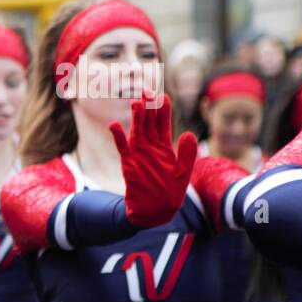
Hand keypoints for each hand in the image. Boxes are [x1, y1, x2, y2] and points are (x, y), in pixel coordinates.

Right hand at [109, 95, 196, 228]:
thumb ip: (187, 154)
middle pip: (149, 122)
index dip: (163, 109)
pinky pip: (122, 146)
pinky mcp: (128, 163)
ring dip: (137, 117)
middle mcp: (151, 147)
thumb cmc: (170, 193)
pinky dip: (118, 136)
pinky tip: (114, 125)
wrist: (156, 210)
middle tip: (147, 90)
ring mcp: (139, 154)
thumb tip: (188, 134)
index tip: (163, 96)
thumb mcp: (183, 172)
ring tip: (137, 102)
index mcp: (165, 147)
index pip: (163, 123)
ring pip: (137, 130)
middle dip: (149, 106)